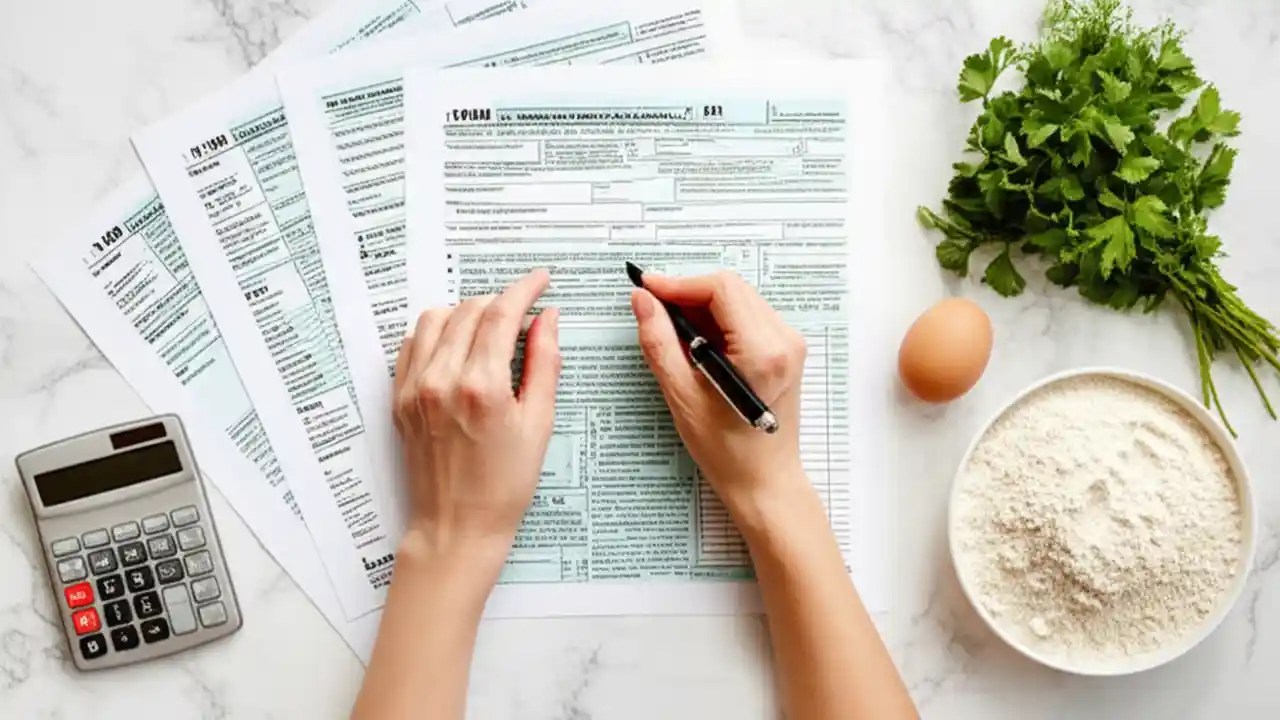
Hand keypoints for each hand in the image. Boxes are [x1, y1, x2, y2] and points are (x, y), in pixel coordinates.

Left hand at [392, 270, 560, 569]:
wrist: (457, 527)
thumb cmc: (504, 485)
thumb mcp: (539, 423)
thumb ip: (544, 363)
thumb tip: (547, 318)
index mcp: (482, 386)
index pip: (502, 314)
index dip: (525, 289)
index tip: (541, 280)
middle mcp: (441, 380)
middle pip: (470, 310)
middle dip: (500, 302)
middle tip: (524, 313)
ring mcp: (414, 388)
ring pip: (436, 318)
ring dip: (466, 313)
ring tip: (490, 331)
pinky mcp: (399, 399)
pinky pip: (412, 344)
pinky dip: (436, 334)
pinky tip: (457, 347)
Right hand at [630, 271, 809, 527]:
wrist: (765, 482)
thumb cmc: (727, 451)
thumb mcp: (682, 396)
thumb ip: (660, 342)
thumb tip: (643, 301)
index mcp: (763, 351)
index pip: (720, 289)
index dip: (678, 283)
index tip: (647, 289)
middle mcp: (784, 340)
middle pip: (731, 289)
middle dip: (689, 294)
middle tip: (654, 311)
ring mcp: (790, 344)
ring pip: (739, 300)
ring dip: (703, 308)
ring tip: (674, 334)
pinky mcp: (786, 351)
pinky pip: (748, 318)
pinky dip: (719, 322)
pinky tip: (698, 345)